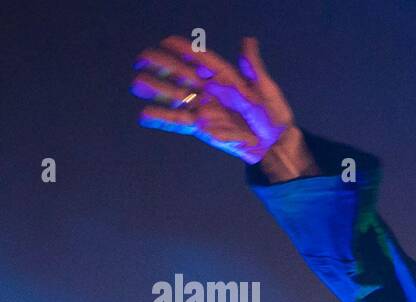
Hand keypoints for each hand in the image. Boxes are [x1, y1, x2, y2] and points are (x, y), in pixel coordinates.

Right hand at [131, 36, 314, 177]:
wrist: (276, 145)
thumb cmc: (274, 115)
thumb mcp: (266, 90)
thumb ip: (252, 67)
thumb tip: (247, 41)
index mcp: (225, 77)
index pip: (201, 59)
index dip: (185, 50)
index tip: (167, 41)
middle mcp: (210, 90)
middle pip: (183, 75)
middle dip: (163, 66)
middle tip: (142, 59)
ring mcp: (204, 108)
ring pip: (176, 96)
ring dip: (156, 89)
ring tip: (137, 84)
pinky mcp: (202, 126)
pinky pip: (179, 121)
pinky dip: (162, 118)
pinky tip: (144, 115)